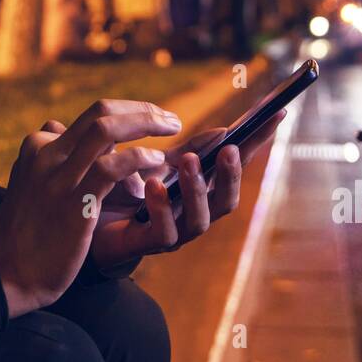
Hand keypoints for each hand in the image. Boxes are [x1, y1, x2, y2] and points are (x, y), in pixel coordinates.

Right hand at [0, 100, 181, 318]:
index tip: (153, 122)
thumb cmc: (26, 229)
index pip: (93, 115)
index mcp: (40, 146)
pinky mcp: (73, 204)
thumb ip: (48, 152)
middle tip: (172, 120)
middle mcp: (47, 154)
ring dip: (146, 125)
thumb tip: (53, 124)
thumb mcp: (30, 180)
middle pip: (101, 112)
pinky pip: (110, 168)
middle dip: (143, 111)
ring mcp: (58, 178)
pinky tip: (157, 161)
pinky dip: (138, 158)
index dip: (130, 114)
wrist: (8, 272)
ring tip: (173, 134)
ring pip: (106, 130)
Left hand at [87, 108, 287, 270]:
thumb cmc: (125, 190)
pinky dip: (161, 207)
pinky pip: (163, 233)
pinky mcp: (145, 245)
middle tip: (230, 148)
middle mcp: (192, 213)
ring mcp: (174, 232)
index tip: (277, 116)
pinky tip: (152, 185)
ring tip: (188, 160)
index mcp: (199, 189)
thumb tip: (225, 130)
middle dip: (231, 175)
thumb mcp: (159, 163)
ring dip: (197, 188)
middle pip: (227, 201)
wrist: (84, 222)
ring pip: (200, 220)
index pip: (235, 166)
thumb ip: (191, 150)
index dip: (257, 144)